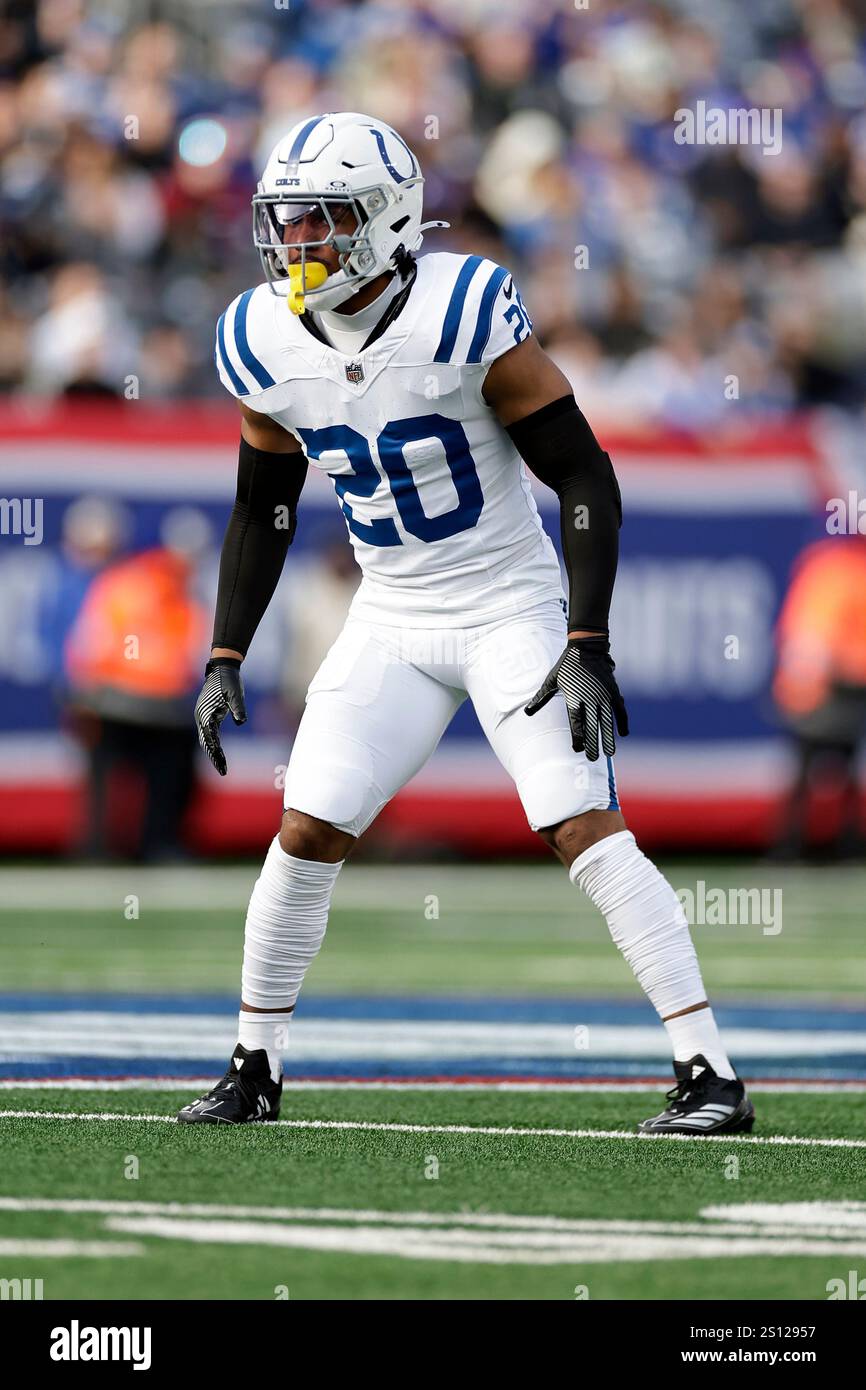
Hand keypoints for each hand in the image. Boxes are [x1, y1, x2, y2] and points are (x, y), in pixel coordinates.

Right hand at [194, 657, 245, 775]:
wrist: (222, 668)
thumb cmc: (229, 680)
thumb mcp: (235, 693)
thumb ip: (238, 707)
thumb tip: (241, 721)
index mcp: (207, 714)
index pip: (210, 739)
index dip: (216, 753)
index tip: (222, 765)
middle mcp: (201, 717)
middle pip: (205, 742)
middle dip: (214, 756)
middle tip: (223, 771)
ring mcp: (203, 716)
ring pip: (205, 739)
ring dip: (212, 752)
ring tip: (221, 766)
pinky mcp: (207, 714)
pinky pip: (208, 733)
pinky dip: (212, 743)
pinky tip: (218, 752)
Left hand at [525, 635, 627, 760]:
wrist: (587, 647)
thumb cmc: (566, 665)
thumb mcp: (552, 680)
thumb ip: (541, 698)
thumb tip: (526, 712)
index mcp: (574, 697)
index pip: (576, 722)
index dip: (578, 737)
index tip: (577, 749)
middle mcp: (590, 698)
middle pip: (592, 726)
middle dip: (592, 743)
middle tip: (591, 759)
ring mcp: (604, 695)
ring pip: (607, 721)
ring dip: (608, 738)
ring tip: (609, 753)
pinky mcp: (614, 692)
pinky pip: (620, 710)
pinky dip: (622, 722)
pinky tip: (623, 734)